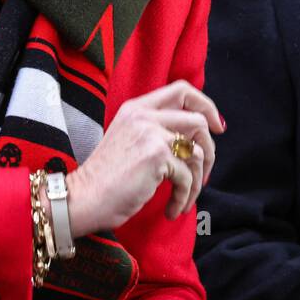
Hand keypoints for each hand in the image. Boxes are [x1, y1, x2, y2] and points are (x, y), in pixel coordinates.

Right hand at [66, 80, 221, 236]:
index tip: (216, 127)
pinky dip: (184, 197)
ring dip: (197, 181)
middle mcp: (144, 115)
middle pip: (199, 119)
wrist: (82, 198)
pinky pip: (187, 176)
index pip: (182, 90)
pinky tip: (171, 209)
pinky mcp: (156, 156)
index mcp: (137, 108)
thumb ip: (155, 131)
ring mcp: (151, 133)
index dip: (206, 105)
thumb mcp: (128, 140)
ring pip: (197, 150)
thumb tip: (194, 140)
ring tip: (183, 199)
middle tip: (204, 173)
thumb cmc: (105, 178)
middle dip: (210, 149)